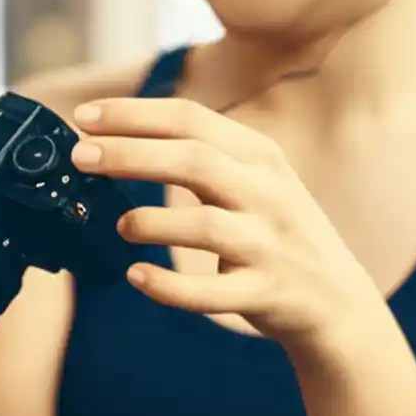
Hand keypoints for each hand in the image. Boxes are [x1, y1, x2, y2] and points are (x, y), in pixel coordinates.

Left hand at [70, 97, 387, 355]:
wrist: (337, 301)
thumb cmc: (273, 231)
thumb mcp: (254, 179)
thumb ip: (202, 154)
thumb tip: (117, 136)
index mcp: (260, 155)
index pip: (191, 119)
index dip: (133, 114)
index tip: (84, 116)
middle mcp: (267, 193)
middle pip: (193, 161)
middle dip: (129, 154)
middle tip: (79, 157)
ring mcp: (268, 244)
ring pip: (204, 225)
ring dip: (152, 222)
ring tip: (121, 224)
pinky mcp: (265, 293)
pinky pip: (211, 292)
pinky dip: (170, 286)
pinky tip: (137, 277)